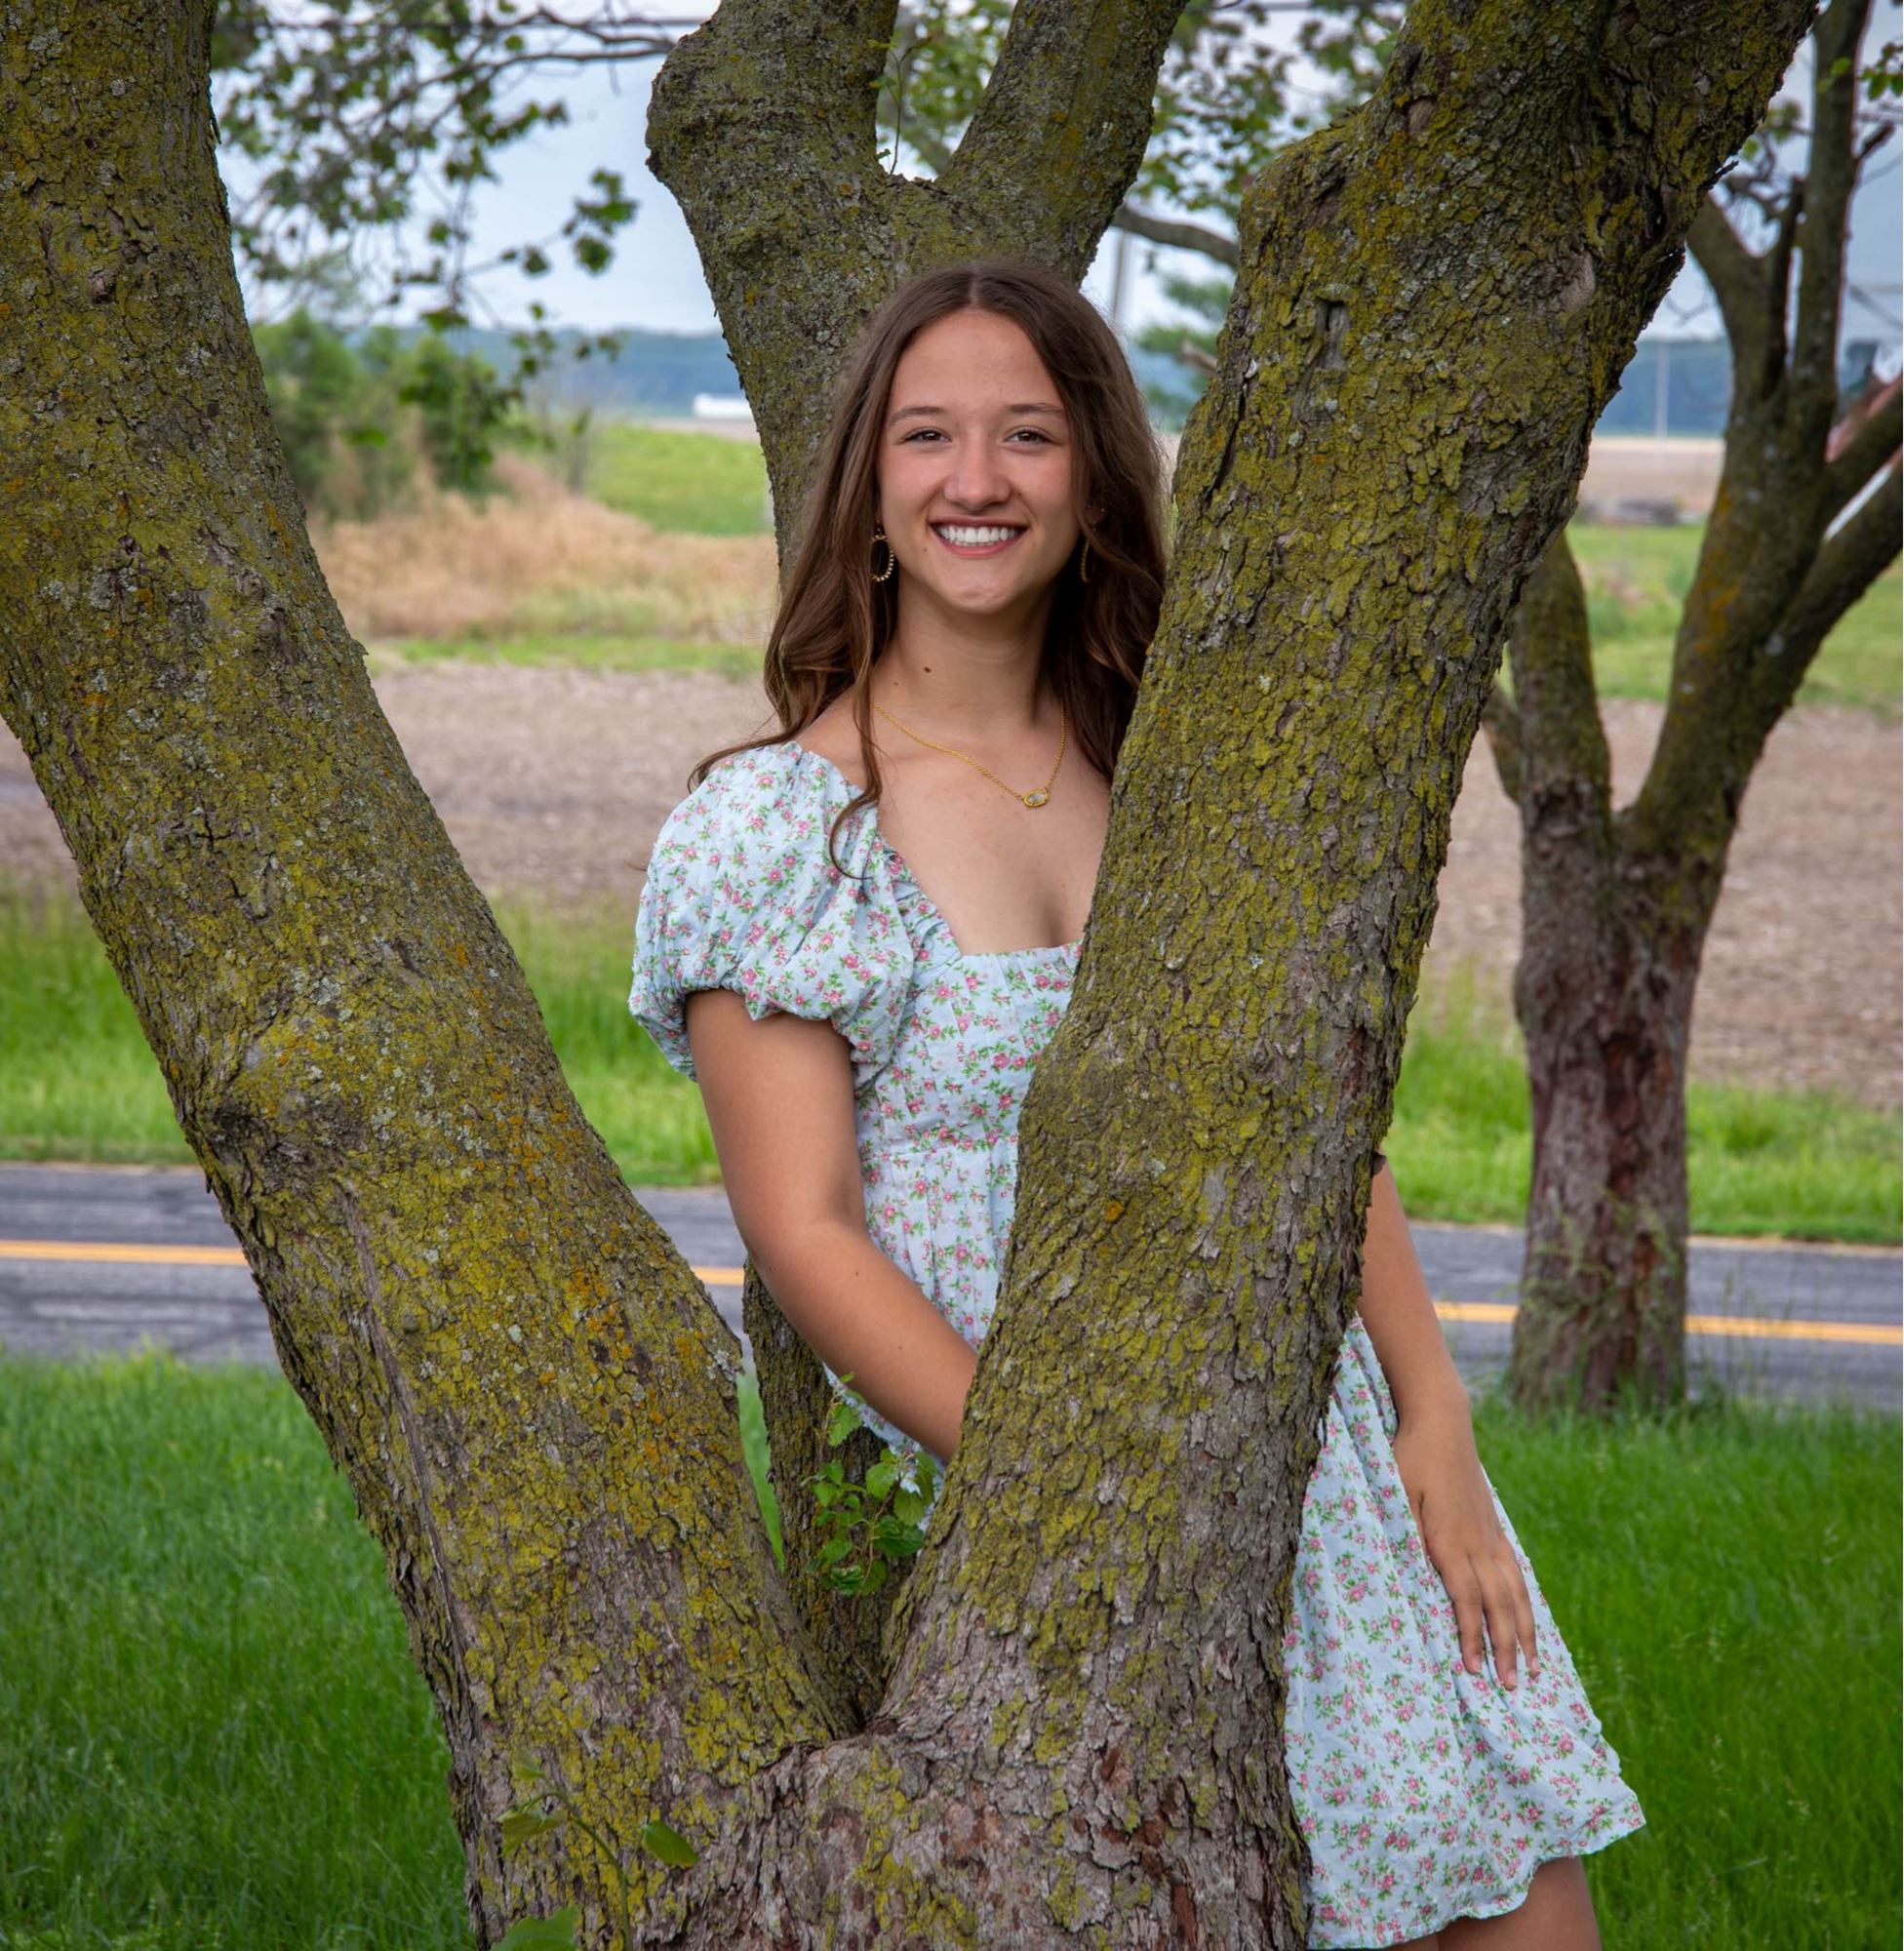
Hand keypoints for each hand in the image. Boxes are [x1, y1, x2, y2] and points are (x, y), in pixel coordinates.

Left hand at [1390, 1398, 1539, 1689]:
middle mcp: (1477, 1542)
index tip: (1474, 1672)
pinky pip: (1516, 1573)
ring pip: (1515, 1593)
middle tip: (1513, 1688)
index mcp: (1449, 1539)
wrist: (1442, 1422)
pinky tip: (1529, 1620)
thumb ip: (1405, 1534)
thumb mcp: (1396, 1494)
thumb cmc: (1410, 1457)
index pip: (1465, 1599)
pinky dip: (1526, 1602)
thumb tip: (1413, 1577)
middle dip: (1506, 1648)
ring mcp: (1490, 1535)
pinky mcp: (1493, 1527)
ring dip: (1524, 1632)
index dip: (1471, 1637)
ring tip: (1533, 1667)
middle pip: (1498, 1605)